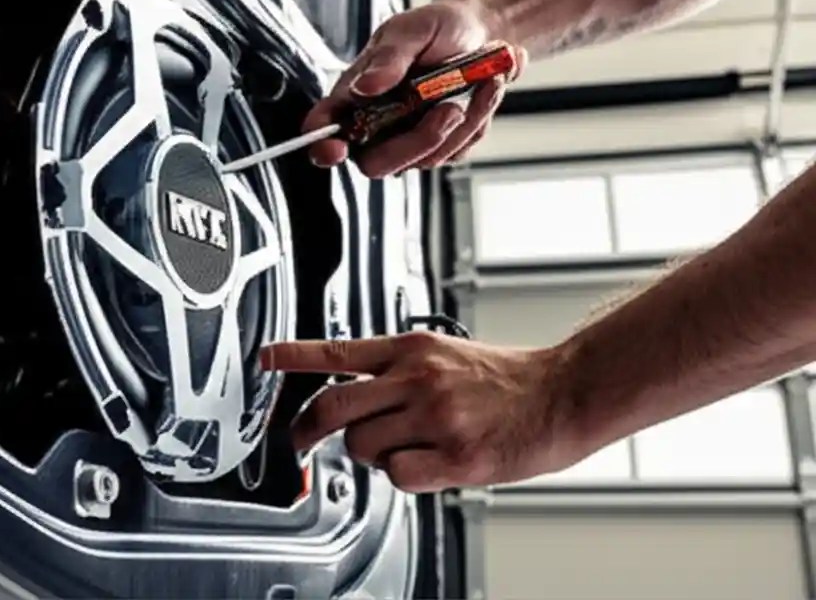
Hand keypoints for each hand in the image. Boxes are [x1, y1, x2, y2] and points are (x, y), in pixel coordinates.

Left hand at [260, 332, 581, 491]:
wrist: (561, 394)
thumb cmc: (507, 380)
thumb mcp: (444, 354)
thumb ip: (397, 371)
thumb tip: (352, 397)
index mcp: (412, 349)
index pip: (338, 350)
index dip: (294, 355)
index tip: (266, 358)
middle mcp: (417, 379)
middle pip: (333, 405)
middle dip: (307, 429)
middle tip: (302, 441)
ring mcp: (435, 418)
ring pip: (361, 446)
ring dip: (369, 455)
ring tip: (403, 448)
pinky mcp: (455, 457)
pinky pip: (397, 475)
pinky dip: (402, 476)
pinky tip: (428, 465)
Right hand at [304, 0, 526, 177]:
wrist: (481, 33)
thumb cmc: (437, 29)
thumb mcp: (411, 30)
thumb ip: (387, 59)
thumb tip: (364, 87)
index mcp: (355, 94)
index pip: (325, 126)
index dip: (322, 144)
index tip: (333, 149)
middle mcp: (376, 123)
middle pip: (375, 163)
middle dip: (417, 141)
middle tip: (449, 106)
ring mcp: (408, 139)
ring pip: (424, 159)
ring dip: (461, 121)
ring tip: (480, 81)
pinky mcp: (441, 146)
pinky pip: (456, 151)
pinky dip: (477, 119)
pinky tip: (483, 91)